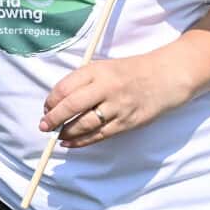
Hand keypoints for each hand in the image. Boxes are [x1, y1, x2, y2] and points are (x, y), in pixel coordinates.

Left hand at [39, 48, 194, 147]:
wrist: (166, 77)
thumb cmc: (130, 71)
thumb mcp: (104, 67)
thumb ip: (83, 81)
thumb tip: (58, 102)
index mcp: (97, 71)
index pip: (65, 87)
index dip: (51, 100)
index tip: (46, 107)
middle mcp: (106, 88)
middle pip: (72, 106)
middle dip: (53, 118)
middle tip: (44, 126)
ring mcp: (118, 106)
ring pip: (85, 123)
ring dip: (66, 132)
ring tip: (57, 135)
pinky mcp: (127, 122)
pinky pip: (100, 135)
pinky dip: (82, 141)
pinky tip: (70, 143)